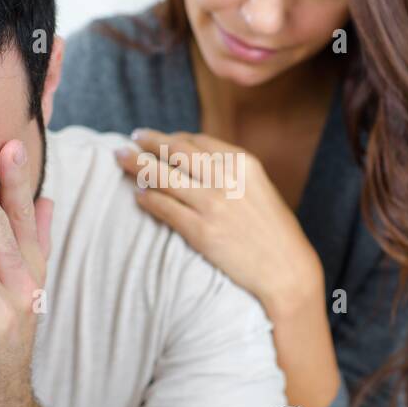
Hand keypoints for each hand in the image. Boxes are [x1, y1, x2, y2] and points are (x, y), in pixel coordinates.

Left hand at [114, 130, 322, 316]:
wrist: (286, 268)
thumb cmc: (274, 231)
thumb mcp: (259, 188)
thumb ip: (231, 172)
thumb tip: (197, 161)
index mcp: (243, 163)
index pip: (197, 141)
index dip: (172, 137)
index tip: (158, 139)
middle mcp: (226, 178)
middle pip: (176, 151)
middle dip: (149, 142)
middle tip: (131, 139)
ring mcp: (212, 204)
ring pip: (163, 176)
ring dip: (137, 165)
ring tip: (121, 159)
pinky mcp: (201, 231)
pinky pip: (164, 208)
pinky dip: (147, 198)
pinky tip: (138, 195)